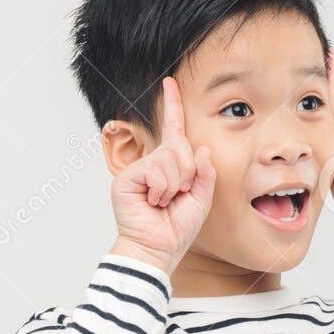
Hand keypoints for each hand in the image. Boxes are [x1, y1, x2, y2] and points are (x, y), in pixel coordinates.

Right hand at [109, 75, 215, 271]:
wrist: (157, 250)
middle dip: (188, 172)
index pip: (173, 130)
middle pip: (180, 146)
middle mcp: (152, 163)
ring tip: (164, 201)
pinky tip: (153, 202)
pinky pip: (156, 169)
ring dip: (175, 184)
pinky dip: (162, 188)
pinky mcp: (128, 176)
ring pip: (170, 158)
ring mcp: (138, 169)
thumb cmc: (176, 229)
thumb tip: (201, 148)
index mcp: (169, 166)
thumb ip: (205, 174)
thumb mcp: (201, 200)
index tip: (169, 83)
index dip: (172, 106)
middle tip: (178, 195)